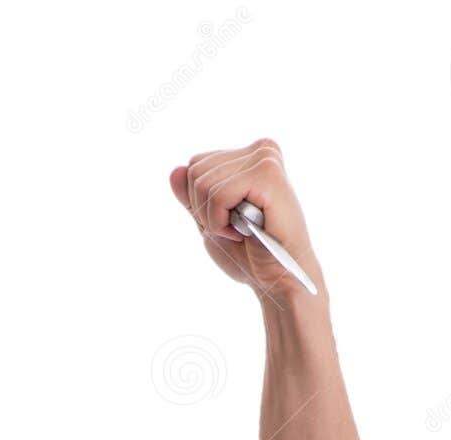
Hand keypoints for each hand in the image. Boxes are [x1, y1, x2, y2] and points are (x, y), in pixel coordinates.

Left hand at [169, 139, 325, 305]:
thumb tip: (175, 170)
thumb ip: (192, 197)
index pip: (195, 165)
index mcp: (249, 156)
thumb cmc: (248, 254)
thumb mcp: (209, 221)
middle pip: (195, 171)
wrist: (275, 278)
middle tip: (235, 227)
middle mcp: (260, 150)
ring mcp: (265, 158)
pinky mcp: (267, 173)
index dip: (199, 202)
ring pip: (202, 183)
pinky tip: (244, 231)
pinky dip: (220, 222)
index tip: (227, 220)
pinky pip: (218, 195)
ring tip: (243, 229)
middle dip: (204, 209)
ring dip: (214, 219)